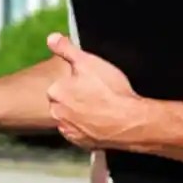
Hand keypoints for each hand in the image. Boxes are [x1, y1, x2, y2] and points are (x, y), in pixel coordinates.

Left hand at [45, 33, 141, 149]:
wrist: (131, 122)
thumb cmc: (111, 91)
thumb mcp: (88, 61)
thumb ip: (66, 48)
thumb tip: (51, 38)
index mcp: (55, 92)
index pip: (59, 84)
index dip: (75, 82)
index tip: (89, 82)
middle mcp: (58, 113)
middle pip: (63, 102)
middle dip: (76, 98)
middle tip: (96, 94)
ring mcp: (69, 130)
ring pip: (71, 117)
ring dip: (81, 113)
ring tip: (101, 108)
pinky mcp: (81, 143)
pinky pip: (80, 132)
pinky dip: (88, 127)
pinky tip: (102, 120)